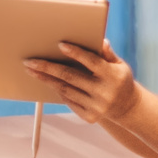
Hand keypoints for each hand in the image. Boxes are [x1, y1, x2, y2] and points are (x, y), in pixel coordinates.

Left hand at [22, 40, 141, 123]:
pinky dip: (58, 90)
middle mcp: (104, 93)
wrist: (126, 107)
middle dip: (48, 68)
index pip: (91, 62)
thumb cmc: (119, 79)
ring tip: (32, 70)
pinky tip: (47, 82)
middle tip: (30, 61)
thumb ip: (108, 53)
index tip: (59, 44)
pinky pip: (68, 100)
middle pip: (71, 77)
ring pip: (65, 90)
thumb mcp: (119, 64)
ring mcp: (96, 107)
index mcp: (113, 76)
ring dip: (47, 79)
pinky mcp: (89, 117)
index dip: (75, 53)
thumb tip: (101, 40)